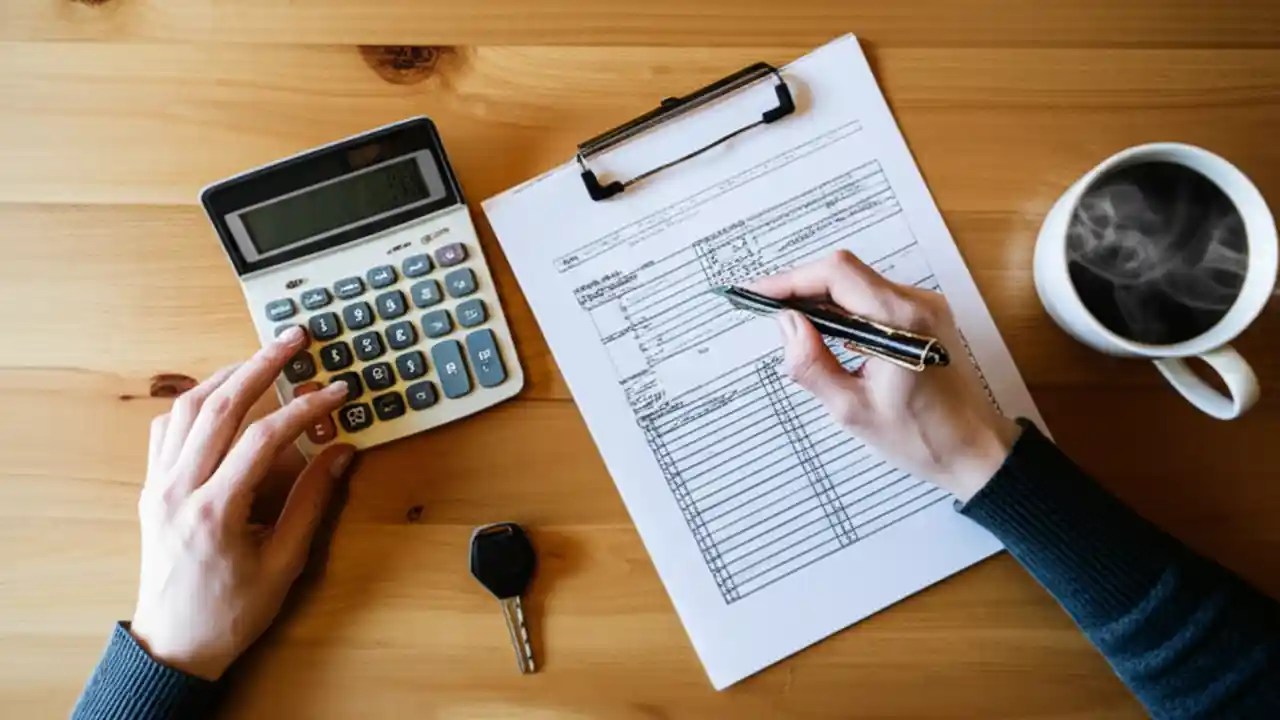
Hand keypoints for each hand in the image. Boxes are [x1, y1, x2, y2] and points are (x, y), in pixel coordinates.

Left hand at [130, 327, 354, 679]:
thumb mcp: (284, 563)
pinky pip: (166, 430)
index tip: (337, 391)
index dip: (306, 408)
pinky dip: (193, 404)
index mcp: (215, 511)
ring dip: (225, 377)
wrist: (174, 645)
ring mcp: (159, 487)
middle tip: (293, 339)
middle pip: (218, 406)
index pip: (264, 438)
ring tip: (261, 359)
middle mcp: (179, 490)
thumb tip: (341, 454)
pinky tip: (220, 398)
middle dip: (261, 365)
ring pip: (185, 409)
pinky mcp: (152, 489)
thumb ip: (312, 503)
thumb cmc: (230, 613)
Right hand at [750, 251, 1019, 500]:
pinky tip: (823, 333)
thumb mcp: (851, 410)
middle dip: (800, 288)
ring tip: (789, 326)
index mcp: (900, 322)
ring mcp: (924, 306)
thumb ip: (812, 363)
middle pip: (844, 272)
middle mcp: (917, 303)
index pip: (836, 274)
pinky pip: (872, 298)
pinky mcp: (924, 316)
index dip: (790, 280)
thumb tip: (786, 324)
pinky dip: (842, 308)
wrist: (975, 449)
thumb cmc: (921, 438)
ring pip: (857, 282)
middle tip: (766, 314)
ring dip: (820, 298)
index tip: (757, 295)